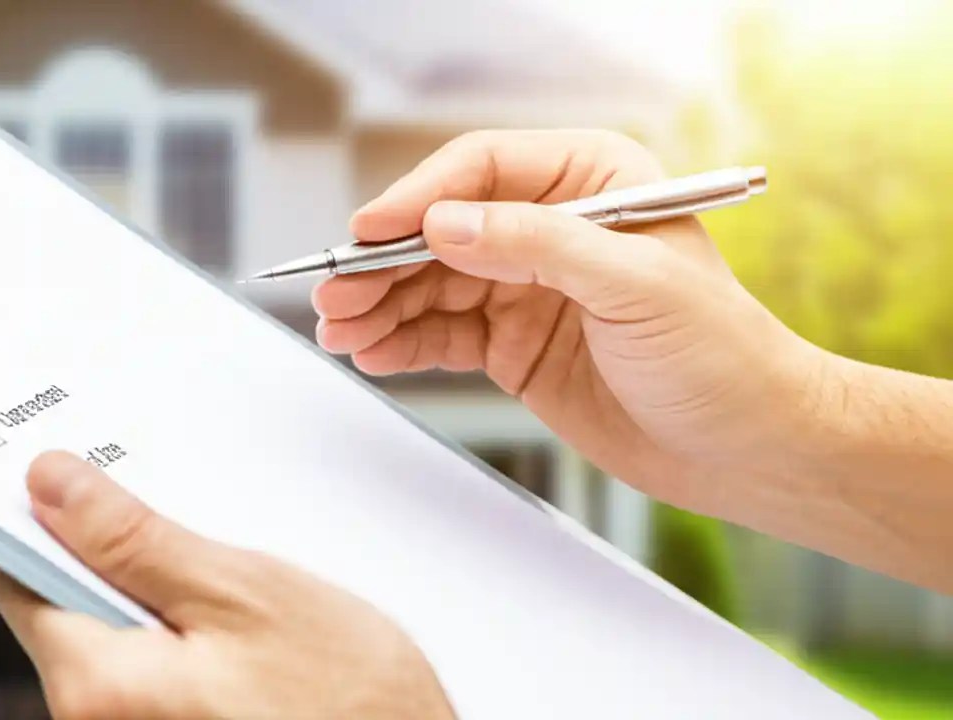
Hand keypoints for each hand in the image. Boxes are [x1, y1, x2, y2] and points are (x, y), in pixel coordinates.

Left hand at [0, 451, 453, 719]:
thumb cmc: (349, 708)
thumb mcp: (242, 594)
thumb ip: (133, 541)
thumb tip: (50, 487)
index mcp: (97, 691)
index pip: (22, 581)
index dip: (43, 515)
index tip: (71, 471)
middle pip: (73, 609)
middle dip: (119, 552)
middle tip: (184, 511)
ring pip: (122, 636)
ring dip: (164, 593)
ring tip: (233, 572)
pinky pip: (157, 670)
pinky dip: (187, 633)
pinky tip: (243, 623)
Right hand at [314, 130, 828, 516]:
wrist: (745, 446)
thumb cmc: (718, 353)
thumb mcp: (634, 284)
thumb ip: (536, 245)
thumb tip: (443, 224)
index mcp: (590, 183)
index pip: (483, 169)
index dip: (419, 197)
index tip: (370, 232)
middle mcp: (550, 228)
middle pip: (442, 230)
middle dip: (384, 262)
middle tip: (335, 295)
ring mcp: (526, 289)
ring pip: (431, 284)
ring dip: (380, 305)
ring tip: (339, 328)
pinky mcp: (512, 345)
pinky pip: (442, 335)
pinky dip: (402, 343)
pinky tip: (371, 353)